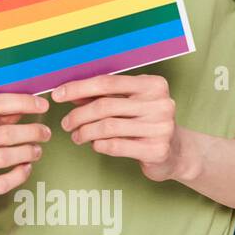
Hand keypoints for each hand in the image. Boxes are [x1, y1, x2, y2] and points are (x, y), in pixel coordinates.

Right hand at [0, 92, 50, 203]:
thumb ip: (2, 115)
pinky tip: (26, 167)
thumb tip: (30, 101)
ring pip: (4, 157)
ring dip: (27, 152)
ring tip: (37, 150)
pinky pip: (3, 182)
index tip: (42, 105)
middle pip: (3, 133)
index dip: (21, 102)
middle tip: (45, 132)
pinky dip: (20, 174)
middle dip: (31, 131)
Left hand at [53, 74, 185, 181]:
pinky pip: (115, 145)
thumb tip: (68, 92)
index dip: (78, 88)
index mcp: (153, 84)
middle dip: (78, 115)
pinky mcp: (157, 149)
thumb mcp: (127, 103)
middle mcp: (161, 103)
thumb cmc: (145, 122)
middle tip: (66, 124)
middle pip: (105, 106)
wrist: (177, 151)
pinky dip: (98, 144)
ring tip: (76, 136)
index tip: (57, 95)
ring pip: (107, 127)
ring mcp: (161, 127)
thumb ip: (102, 96)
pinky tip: (94, 144)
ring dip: (85, 132)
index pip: (107, 82)